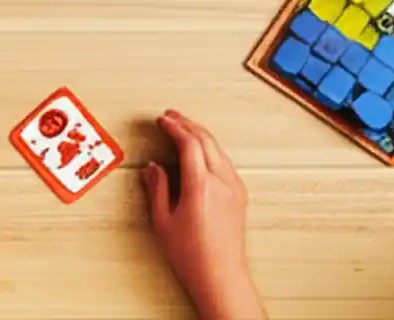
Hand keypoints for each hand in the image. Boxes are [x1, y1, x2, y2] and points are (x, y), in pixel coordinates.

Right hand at [141, 111, 264, 319]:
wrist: (220, 275)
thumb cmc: (192, 255)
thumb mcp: (163, 221)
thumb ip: (157, 188)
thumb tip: (153, 168)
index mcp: (201, 185)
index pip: (189, 143)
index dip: (174, 127)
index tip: (162, 120)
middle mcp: (222, 181)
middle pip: (206, 139)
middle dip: (187, 124)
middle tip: (171, 117)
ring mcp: (234, 186)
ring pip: (218, 148)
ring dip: (200, 134)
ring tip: (183, 129)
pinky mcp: (240, 194)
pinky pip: (225, 161)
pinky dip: (210, 149)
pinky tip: (200, 152)